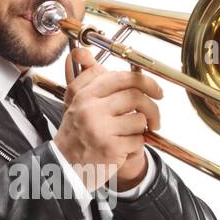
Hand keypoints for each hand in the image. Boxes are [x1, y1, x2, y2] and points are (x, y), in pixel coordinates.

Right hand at [52, 43, 162, 192]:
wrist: (63, 167)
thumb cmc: (74, 134)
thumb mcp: (75, 102)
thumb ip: (85, 78)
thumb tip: (82, 52)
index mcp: (84, 95)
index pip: (122, 78)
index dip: (146, 82)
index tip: (156, 91)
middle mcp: (90, 109)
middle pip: (136, 96)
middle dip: (152, 107)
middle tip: (156, 116)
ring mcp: (100, 129)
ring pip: (139, 119)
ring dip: (141, 129)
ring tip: (131, 134)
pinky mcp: (111, 148)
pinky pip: (138, 140)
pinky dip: (136, 145)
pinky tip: (124, 147)